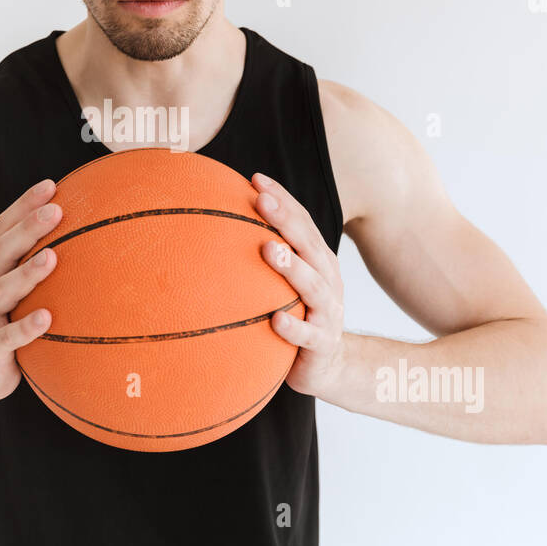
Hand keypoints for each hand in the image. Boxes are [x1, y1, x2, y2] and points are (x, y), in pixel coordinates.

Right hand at [0, 178, 60, 403]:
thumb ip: (35, 260)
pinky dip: (26, 327)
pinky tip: (47, 317)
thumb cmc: (4, 319)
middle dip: (28, 229)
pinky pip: (9, 336)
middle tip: (56, 211)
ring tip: (52, 257)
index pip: (3, 228)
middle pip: (3, 251)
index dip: (24, 206)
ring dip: (28, 273)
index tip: (51, 186)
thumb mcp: (12, 288)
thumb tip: (85, 233)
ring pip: (4, 290)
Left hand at [251, 171, 347, 398]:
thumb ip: (266, 256)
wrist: (327, 366)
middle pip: (308, 246)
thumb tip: (219, 224)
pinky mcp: (321, 344)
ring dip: (292, 267)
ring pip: (313, 287)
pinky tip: (275, 321)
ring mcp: (327, 313)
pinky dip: (293, 328)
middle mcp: (327, 281)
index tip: (256, 180)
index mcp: (318, 262)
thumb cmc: (298, 315)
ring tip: (269, 249)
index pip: (302, 224)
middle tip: (261, 201)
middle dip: (286, 221)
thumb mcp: (286, 284)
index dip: (283, 201)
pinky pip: (307, 336)